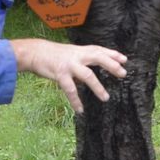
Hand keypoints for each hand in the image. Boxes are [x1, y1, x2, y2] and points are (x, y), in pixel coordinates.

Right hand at [11, 38, 127, 113]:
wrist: (35, 52)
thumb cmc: (54, 55)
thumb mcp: (71, 54)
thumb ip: (82, 63)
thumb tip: (92, 78)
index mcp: (80, 51)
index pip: (99, 50)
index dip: (112, 54)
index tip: (124, 59)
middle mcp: (77, 56)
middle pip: (97, 57)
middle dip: (111, 65)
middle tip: (123, 73)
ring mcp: (69, 65)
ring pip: (87, 75)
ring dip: (97, 87)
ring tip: (106, 98)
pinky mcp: (60, 74)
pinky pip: (70, 89)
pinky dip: (75, 100)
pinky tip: (80, 109)